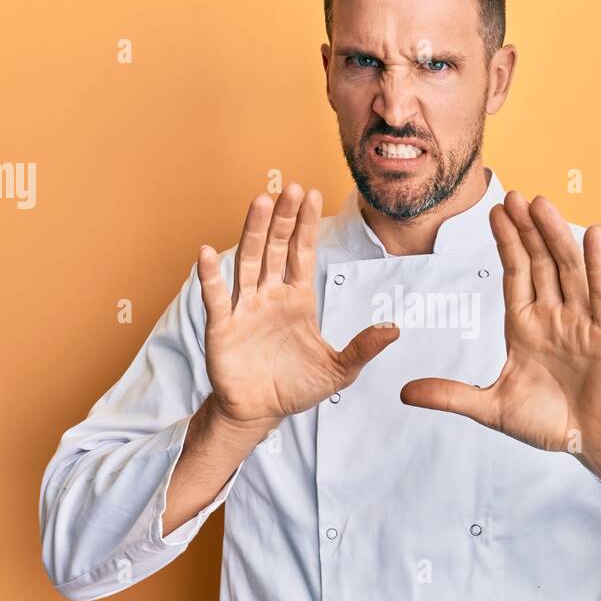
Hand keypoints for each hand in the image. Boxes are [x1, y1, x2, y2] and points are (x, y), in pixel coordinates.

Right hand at [198, 182, 399, 436]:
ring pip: (248, 262)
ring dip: (252, 231)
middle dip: (284, 219)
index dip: (307, 225)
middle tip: (291, 187)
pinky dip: (209, 276)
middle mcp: (269, 295)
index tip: (313, 194)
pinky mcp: (222, 327)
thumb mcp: (339, 371)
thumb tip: (395, 329)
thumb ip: (363, 348)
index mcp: (297, 299)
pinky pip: (215, 297)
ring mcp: (244, 308)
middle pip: (275, 248)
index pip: (302, 254)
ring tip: (260, 201)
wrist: (260, 412)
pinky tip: (205, 252)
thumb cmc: (297, 387)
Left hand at [400, 191, 600, 465]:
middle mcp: (554, 316)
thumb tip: (404, 392)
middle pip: (539, 263)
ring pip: (567, 269)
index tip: (494, 212)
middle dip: (526, 230)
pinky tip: (593, 235)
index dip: (506, 243)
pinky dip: (598, 263)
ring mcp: (582, 321)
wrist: (592, 444)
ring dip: (555, 236)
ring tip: (541, 204)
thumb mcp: (491, 408)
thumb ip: (450, 395)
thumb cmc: (548, 423)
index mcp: (526, 326)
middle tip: (512, 195)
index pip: (515, 274)